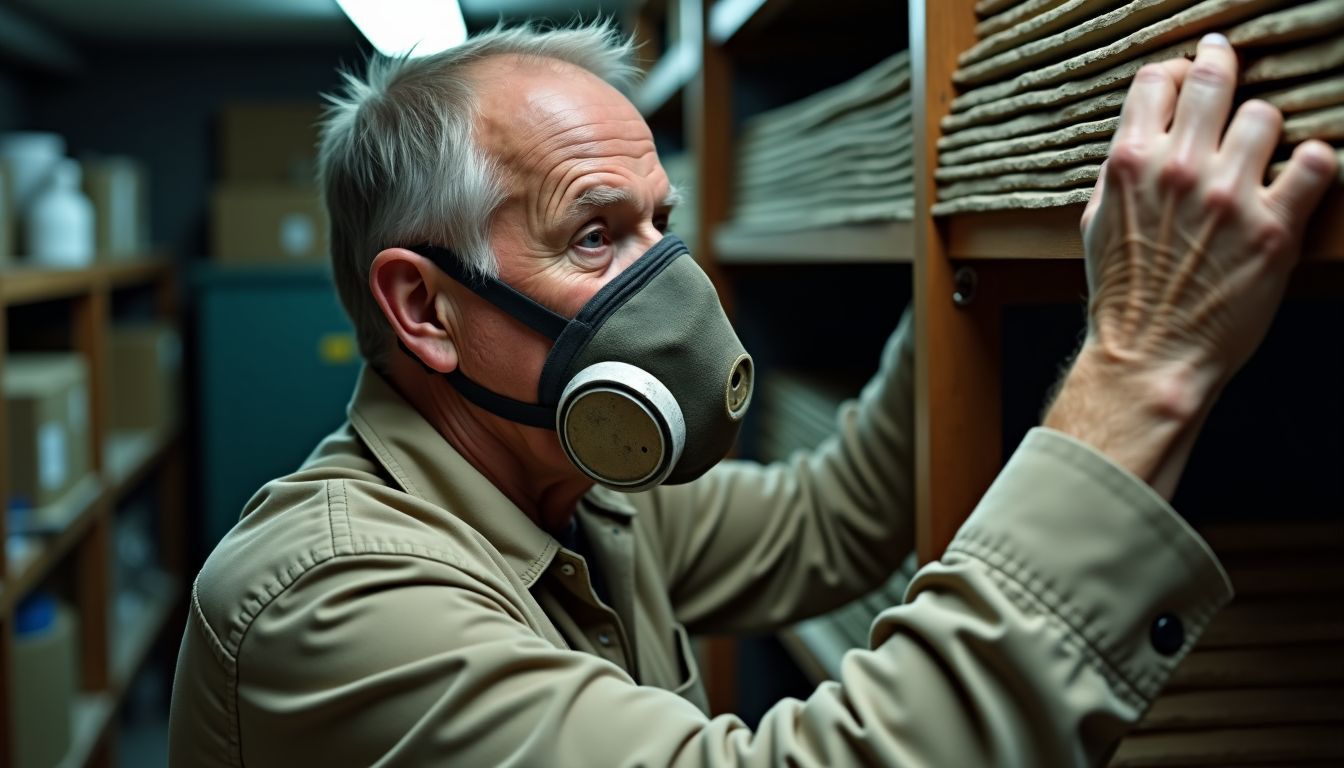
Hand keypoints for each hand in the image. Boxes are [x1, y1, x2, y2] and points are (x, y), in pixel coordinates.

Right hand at [1046, 33, 1337, 496]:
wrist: (1148, 355)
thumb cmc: (1122, 294)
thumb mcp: (1095, 222)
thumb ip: (1119, 171)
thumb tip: (1142, 133)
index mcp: (1130, 164)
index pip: (1158, 81)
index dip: (1177, 74)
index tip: (1189, 81)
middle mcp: (1180, 170)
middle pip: (1215, 79)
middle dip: (1225, 69)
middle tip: (1232, 73)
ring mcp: (1229, 196)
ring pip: (1266, 115)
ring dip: (1264, 131)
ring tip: (1260, 154)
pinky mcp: (1274, 227)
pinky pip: (1316, 162)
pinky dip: (1312, 164)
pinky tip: (1298, 177)